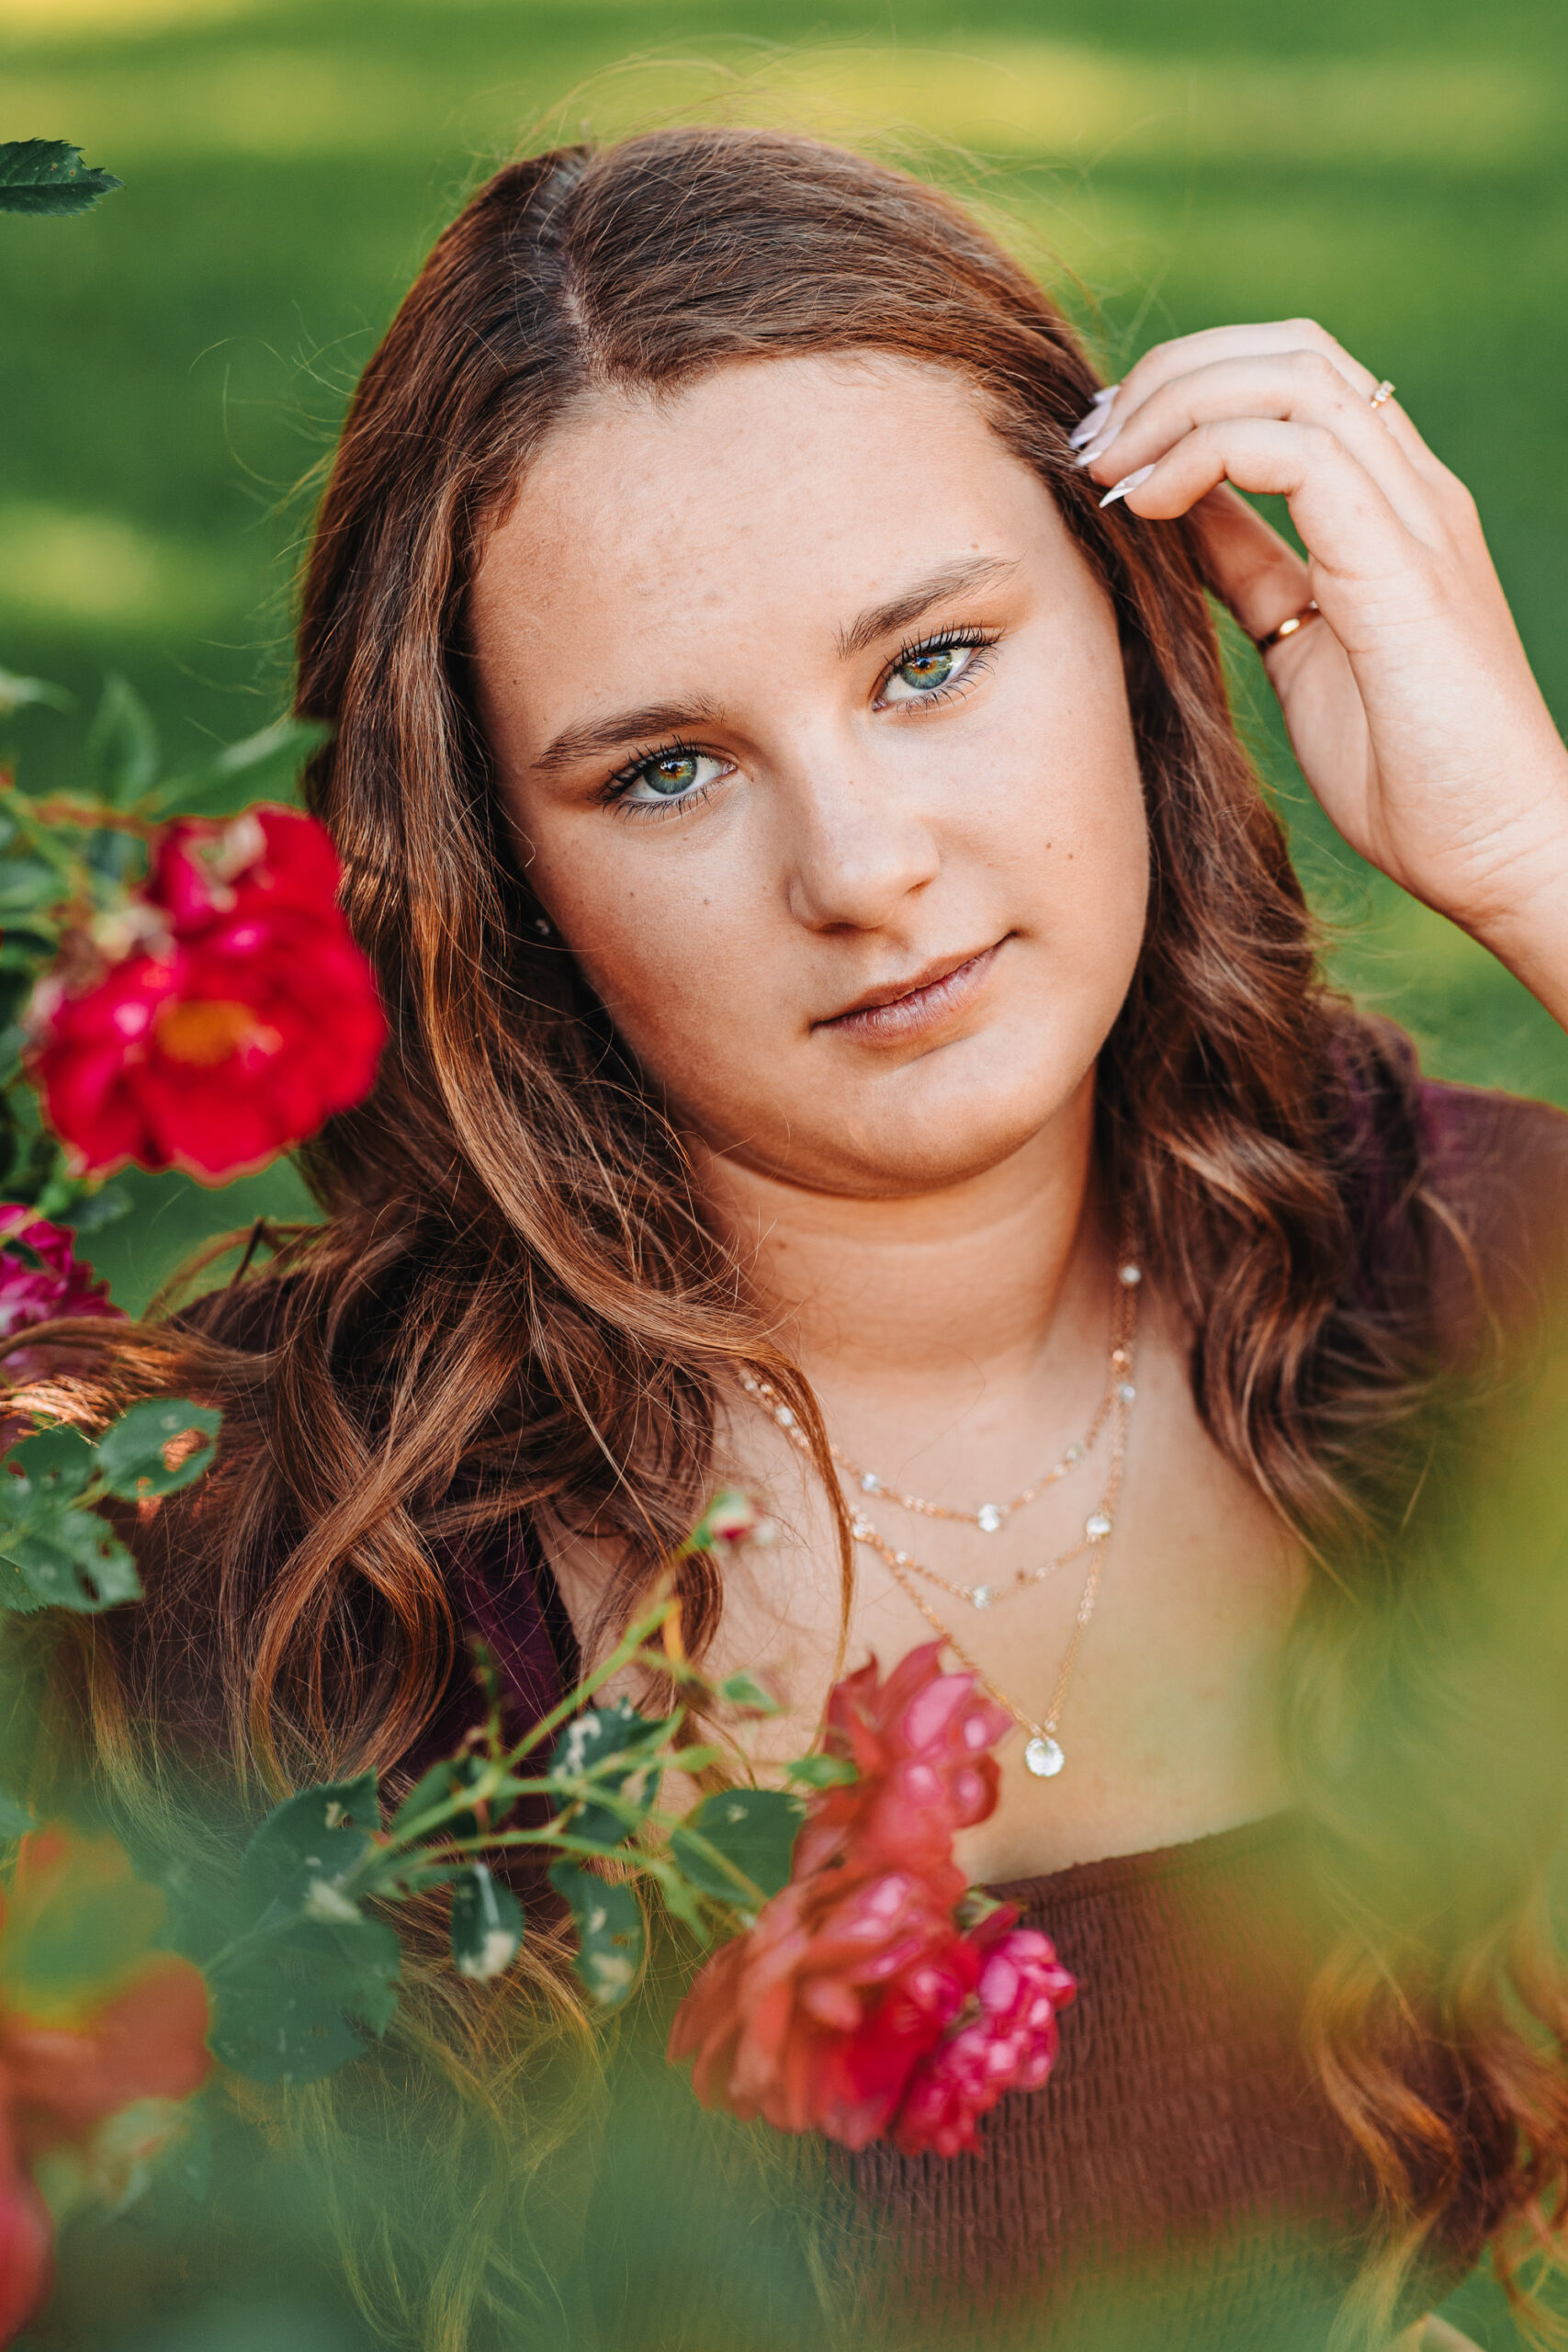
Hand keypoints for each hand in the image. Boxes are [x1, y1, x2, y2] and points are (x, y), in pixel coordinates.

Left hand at [1074, 321, 1567, 1024]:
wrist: (1499, 849)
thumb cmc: (1410, 776)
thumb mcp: (1300, 645)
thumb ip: (1252, 569)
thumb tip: (1179, 514)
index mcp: (1393, 507)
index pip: (1298, 380)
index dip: (1192, 386)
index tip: (1109, 445)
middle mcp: (1411, 492)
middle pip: (1291, 352)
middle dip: (1175, 374)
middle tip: (1091, 438)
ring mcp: (1413, 518)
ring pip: (1290, 378)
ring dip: (1176, 406)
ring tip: (1107, 466)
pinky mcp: (1398, 564)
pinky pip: (1293, 452)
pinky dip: (1204, 457)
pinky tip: (1148, 505)